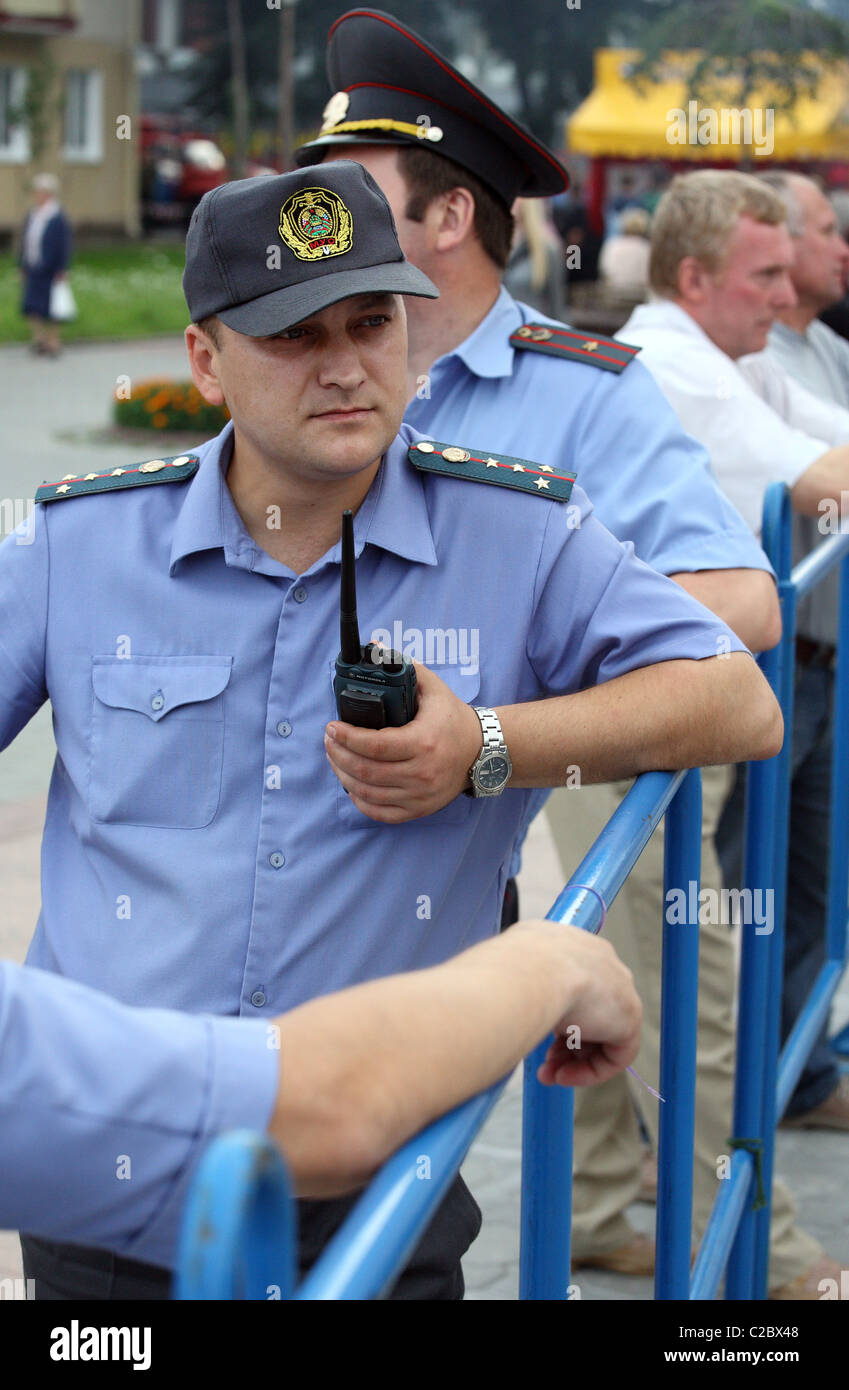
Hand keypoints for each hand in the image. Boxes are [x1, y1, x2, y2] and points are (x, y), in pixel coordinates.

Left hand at [324, 660, 482, 821]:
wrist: (482, 753)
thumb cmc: (454, 719)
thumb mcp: (434, 689)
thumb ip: (406, 668)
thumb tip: (375, 647)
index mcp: (423, 742)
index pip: (375, 745)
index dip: (347, 738)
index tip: (331, 727)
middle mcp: (422, 773)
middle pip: (366, 771)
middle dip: (338, 755)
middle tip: (329, 740)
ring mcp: (420, 795)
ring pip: (368, 793)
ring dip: (343, 775)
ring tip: (335, 758)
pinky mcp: (419, 809)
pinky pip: (381, 812)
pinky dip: (360, 800)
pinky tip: (351, 785)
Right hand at [509, 923, 641, 1087]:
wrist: (530, 970)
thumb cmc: (512, 966)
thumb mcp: (513, 962)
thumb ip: (522, 976)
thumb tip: (509, 990)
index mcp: (576, 945)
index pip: (573, 986)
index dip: (554, 1016)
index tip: (534, 1029)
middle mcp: (602, 962)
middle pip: (589, 1013)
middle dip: (563, 1042)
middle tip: (542, 1061)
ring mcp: (620, 989)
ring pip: (600, 1036)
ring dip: (572, 1061)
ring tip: (547, 1074)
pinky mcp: (630, 1019)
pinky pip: (615, 1055)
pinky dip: (589, 1072)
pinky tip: (563, 1076)